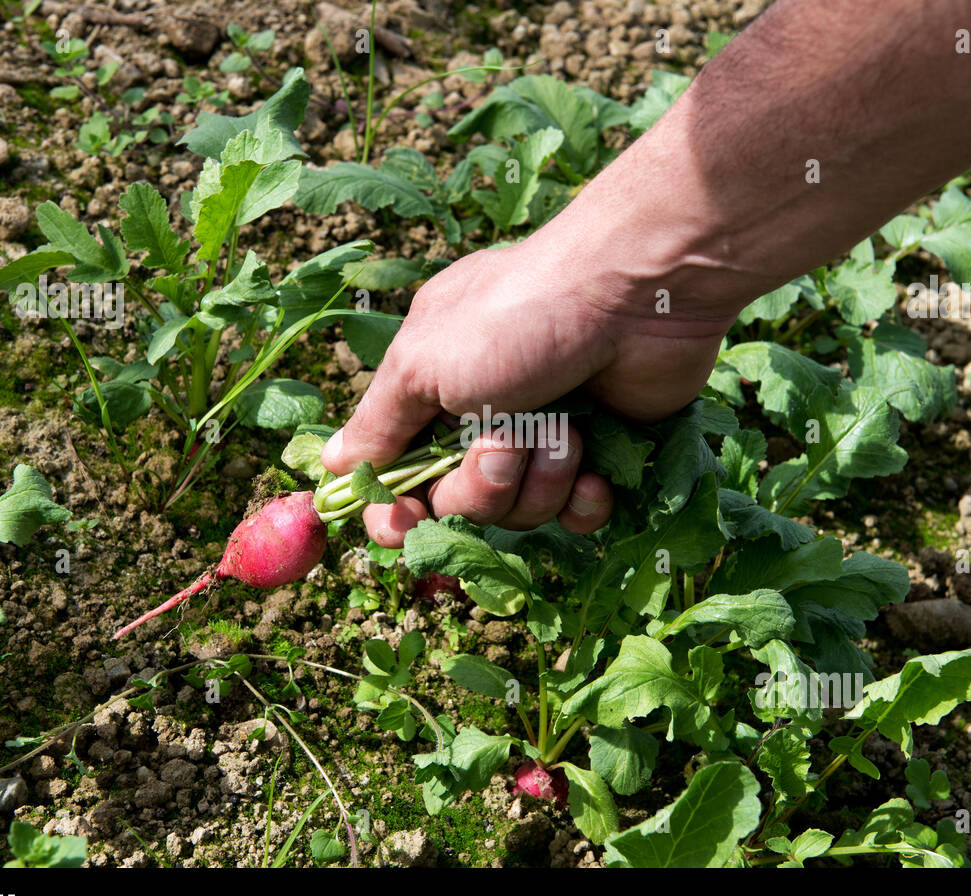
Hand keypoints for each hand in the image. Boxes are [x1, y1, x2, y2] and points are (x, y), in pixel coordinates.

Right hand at [321, 227, 735, 547]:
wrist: (636, 294)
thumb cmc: (517, 317)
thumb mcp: (425, 362)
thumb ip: (380, 421)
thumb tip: (334, 464)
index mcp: (433, 390)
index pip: (397, 473)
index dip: (395, 509)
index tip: (401, 526)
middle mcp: (483, 417)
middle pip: (458, 503)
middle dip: (481, 485)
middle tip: (508, 440)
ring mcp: (544, 437)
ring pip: (520, 512)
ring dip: (540, 480)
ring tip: (566, 429)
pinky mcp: (601, 454)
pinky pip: (575, 515)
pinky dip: (583, 500)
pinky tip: (595, 473)